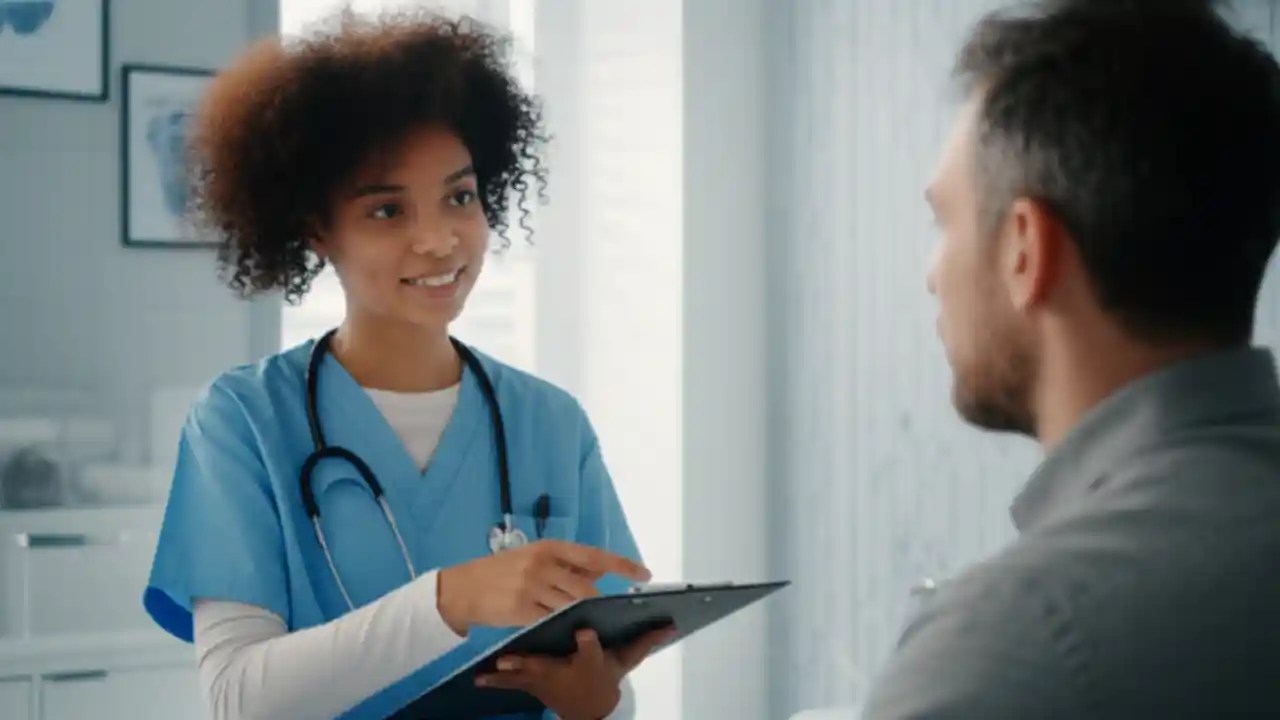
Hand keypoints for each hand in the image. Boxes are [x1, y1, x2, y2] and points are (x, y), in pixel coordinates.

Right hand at [436, 540, 650, 633]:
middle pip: (585, 589)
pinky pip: (551, 621)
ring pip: (571, 607)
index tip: (644, 573)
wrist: (463, 587)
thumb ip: (566, 566)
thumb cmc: (503, 571)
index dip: (621, 565)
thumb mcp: (534, 558)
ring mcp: (532, 587)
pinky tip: (564, 628)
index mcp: (549, 548)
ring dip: (581, 616)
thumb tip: (599, 573)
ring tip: (588, 621)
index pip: (594, 556)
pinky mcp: (521, 610)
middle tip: (612, 611)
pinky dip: (561, 625)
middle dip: (600, 603)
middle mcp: (543, 565)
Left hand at [475, 626, 675, 719]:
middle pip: (539, 671)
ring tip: (481, 676)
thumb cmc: (602, 679)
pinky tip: (477, 679)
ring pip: (518, 679)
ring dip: (501, 677)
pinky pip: (509, 683)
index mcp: (586, 664)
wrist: (590, 709)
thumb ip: (643, 642)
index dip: (571, 652)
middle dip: (521, 667)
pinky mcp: (529, 685)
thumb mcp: (621, 662)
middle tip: (505, 662)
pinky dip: (495, 681)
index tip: (563, 643)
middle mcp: (560, 676)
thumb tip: (668, 625)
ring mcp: (541, 683)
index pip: (580, 655)